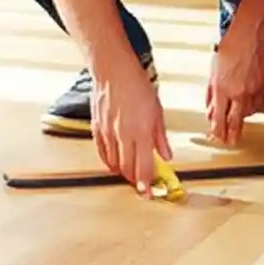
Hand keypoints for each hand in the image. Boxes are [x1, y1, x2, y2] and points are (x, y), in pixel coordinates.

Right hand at [91, 59, 172, 197]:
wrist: (113, 71)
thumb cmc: (137, 85)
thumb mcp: (157, 110)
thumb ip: (160, 136)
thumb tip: (167, 155)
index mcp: (140, 132)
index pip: (143, 166)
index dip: (146, 183)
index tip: (148, 193)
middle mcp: (123, 135)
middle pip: (127, 168)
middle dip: (134, 180)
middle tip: (141, 185)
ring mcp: (108, 133)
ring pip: (113, 162)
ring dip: (122, 172)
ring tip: (129, 174)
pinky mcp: (97, 128)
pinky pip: (101, 152)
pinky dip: (108, 161)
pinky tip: (113, 164)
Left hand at [206, 21, 263, 145]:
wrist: (251, 33)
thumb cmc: (231, 45)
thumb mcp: (213, 70)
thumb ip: (211, 93)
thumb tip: (210, 108)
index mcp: (222, 88)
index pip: (219, 119)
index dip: (217, 131)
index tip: (216, 137)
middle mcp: (238, 92)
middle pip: (235, 123)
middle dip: (231, 135)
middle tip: (229, 142)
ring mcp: (253, 90)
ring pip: (248, 114)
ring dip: (242, 119)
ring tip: (237, 121)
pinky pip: (260, 104)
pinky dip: (254, 108)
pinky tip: (250, 107)